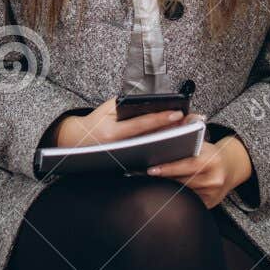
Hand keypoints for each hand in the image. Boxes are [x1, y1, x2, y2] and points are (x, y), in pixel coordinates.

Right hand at [51, 98, 187, 147]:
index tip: (178, 114)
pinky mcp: (127, 166)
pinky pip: (147, 158)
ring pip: (152, 150)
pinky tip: (174, 145)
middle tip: (191, 125)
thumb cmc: (95, 122)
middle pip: (152, 139)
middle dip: (172, 132)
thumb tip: (152, 103)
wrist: (78, 142)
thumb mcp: (107, 108)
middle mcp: (119, 148)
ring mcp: (123, 159)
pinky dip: (160, 150)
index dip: (161, 118)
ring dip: (170, 141)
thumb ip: (127, 105)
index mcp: (113, 133)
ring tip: (186, 133)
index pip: (142, 124)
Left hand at [148, 129, 251, 208]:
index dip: (167, 168)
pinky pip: (188, 200)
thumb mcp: (204, 138)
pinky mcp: (209, 203)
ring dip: (169, 186)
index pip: (186, 165)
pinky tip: (169, 189)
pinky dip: (177, 194)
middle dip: (164, 177)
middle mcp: (214, 178)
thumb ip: (191, 124)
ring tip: (155, 180)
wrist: (231, 168)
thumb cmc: (212, 153)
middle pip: (182, 180)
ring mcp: (211, 193)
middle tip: (148, 173)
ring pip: (183, 191)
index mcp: (213, 160)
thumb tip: (175, 119)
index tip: (152, 169)